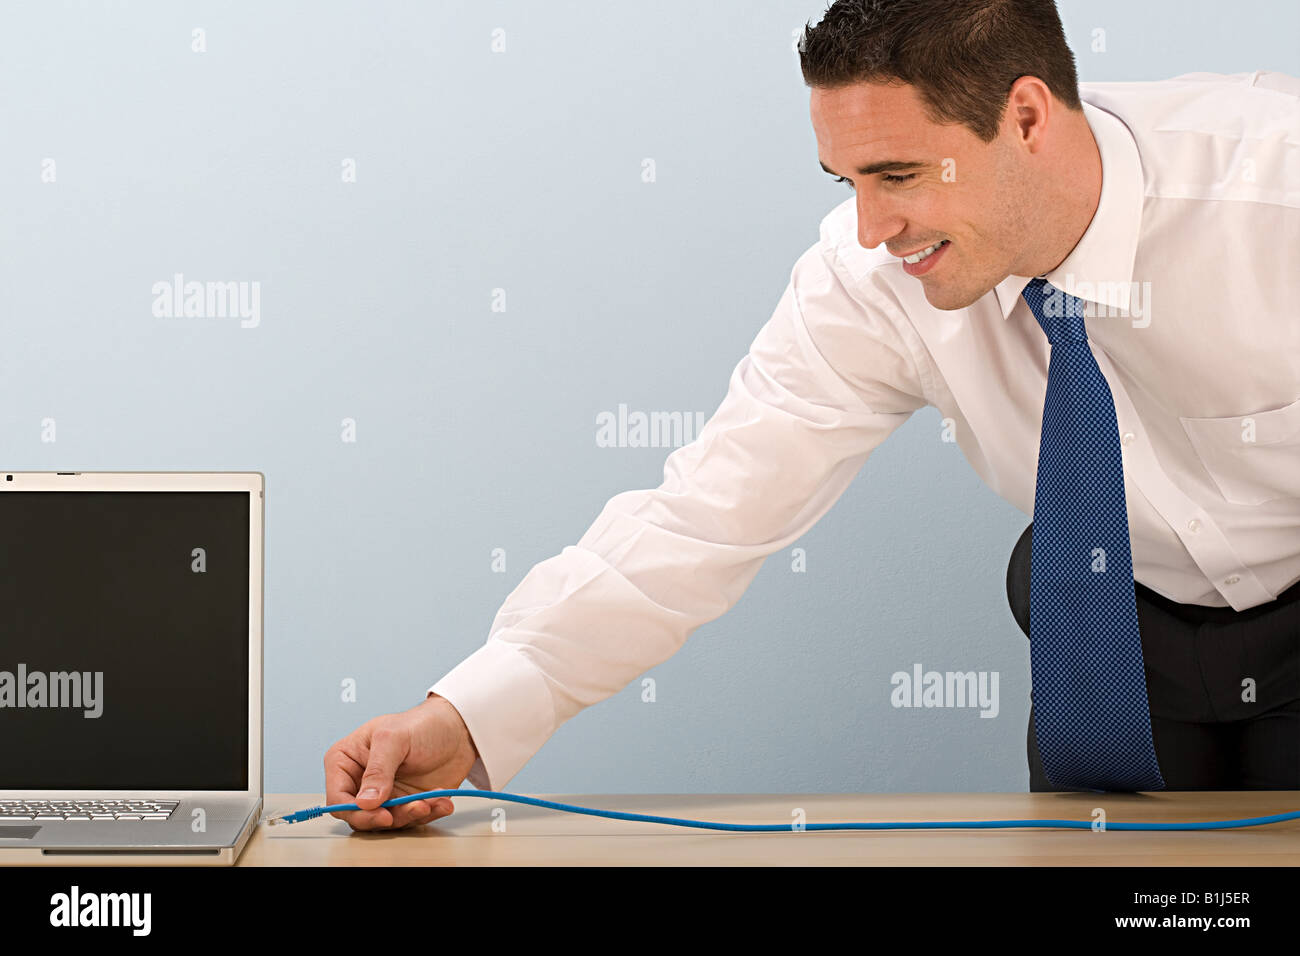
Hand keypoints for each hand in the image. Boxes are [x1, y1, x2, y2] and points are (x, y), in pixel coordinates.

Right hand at [323, 694, 479, 830]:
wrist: (457, 728)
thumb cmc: (421, 724)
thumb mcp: (394, 739)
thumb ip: (378, 770)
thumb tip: (364, 802)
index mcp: (346, 761)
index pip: (337, 797)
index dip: (356, 811)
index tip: (382, 813)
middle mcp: (361, 782)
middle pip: (361, 816)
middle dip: (389, 816)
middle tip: (414, 808)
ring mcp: (384, 795)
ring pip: (387, 821)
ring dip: (412, 815)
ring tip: (431, 801)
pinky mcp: (405, 804)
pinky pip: (411, 820)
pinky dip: (428, 813)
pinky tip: (441, 800)